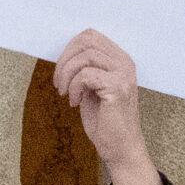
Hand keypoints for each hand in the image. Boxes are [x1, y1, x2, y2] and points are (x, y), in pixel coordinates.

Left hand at [52, 30, 163, 184]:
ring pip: (85, 56)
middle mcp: (125, 63)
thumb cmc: (105, 121)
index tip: (61, 71)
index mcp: (120, 60)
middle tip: (58, 83)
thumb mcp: (92, 89)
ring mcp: (123, 74)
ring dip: (66, 74)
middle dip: (64, 60)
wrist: (120, 148)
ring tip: (64, 93)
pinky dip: (73, 87)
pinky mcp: (117, 88)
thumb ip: (85, 69)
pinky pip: (85, 74)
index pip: (90, 36)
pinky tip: (74, 102)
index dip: (69, 49)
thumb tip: (64, 55)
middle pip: (86, 41)